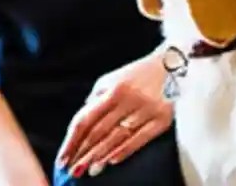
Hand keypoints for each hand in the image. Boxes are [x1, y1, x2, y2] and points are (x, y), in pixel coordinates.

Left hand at [56, 52, 171, 178]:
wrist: (173, 64)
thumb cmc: (137, 74)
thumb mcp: (112, 79)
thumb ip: (96, 98)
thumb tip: (83, 119)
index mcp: (112, 89)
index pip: (86, 119)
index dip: (72, 140)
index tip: (62, 157)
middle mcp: (127, 99)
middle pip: (99, 131)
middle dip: (84, 153)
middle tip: (72, 170)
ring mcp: (145, 110)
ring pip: (118, 136)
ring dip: (101, 156)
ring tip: (89, 170)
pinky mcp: (162, 119)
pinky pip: (141, 139)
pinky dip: (125, 150)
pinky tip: (112, 161)